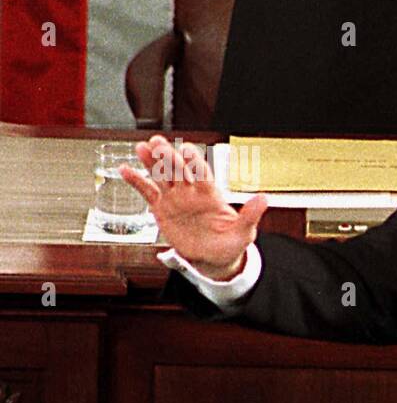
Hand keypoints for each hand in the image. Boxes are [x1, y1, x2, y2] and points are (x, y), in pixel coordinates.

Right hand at [122, 135, 268, 279]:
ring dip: (152, 162)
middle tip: (159, 144)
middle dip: (169, 158)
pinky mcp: (162, 209)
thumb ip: (250, 215)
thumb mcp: (243, 232)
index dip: (195, 162)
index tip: (188, 150)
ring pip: (162, 177)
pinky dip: (137, 181)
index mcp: (211, 195)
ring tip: (142, 148)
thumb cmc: (230, 243)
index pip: (202, 174)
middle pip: (179, 171)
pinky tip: (126, 169)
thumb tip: (264, 199)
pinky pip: (148, 192)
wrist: (213, 258)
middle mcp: (192, 192)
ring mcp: (176, 199)